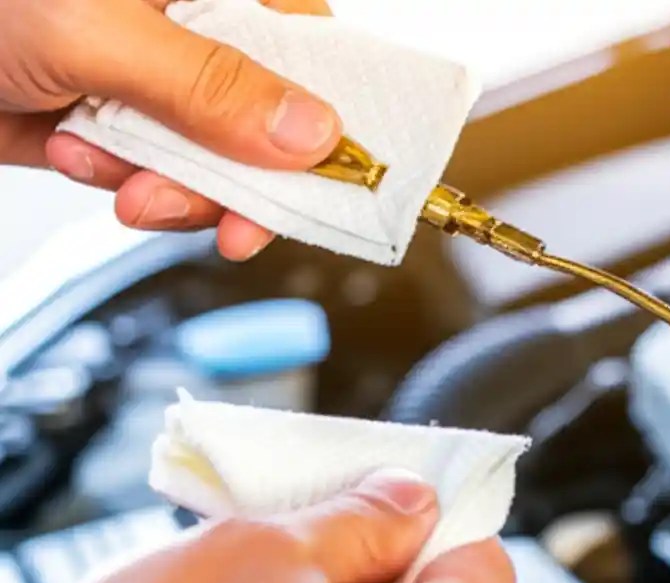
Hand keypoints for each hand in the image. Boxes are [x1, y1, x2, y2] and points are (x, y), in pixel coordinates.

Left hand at [0, 0, 342, 260]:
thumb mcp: (97, 30)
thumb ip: (211, 86)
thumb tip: (314, 133)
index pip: (309, 45)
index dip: (331, 115)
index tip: (337, 182)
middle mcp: (188, 23)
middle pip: (268, 120)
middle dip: (234, 174)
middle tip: (219, 215)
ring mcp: (149, 76)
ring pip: (211, 159)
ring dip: (166, 183)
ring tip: (105, 161)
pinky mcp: (112, 120)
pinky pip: (154, 173)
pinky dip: (121, 181)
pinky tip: (75, 148)